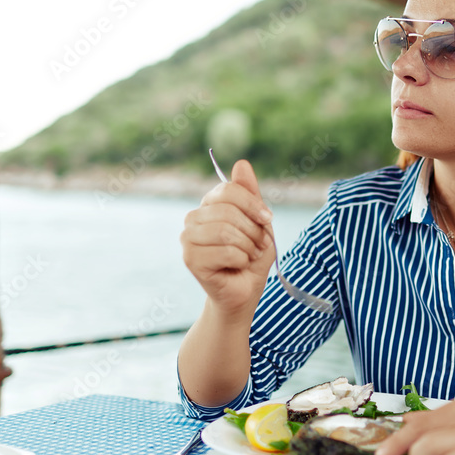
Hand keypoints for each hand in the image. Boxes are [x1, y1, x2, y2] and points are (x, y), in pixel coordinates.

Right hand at [181, 159, 275, 315]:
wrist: (245, 291)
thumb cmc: (251, 255)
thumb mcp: (258, 221)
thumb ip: (250, 194)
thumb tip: (241, 163)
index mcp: (209, 204)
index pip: (229, 189)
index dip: (253, 204)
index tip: (267, 218)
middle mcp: (194, 217)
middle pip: (228, 211)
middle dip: (253, 230)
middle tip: (259, 245)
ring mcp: (188, 238)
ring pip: (226, 231)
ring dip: (248, 246)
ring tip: (250, 256)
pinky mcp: (190, 259)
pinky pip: (225, 252)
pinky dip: (241, 260)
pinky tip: (238, 266)